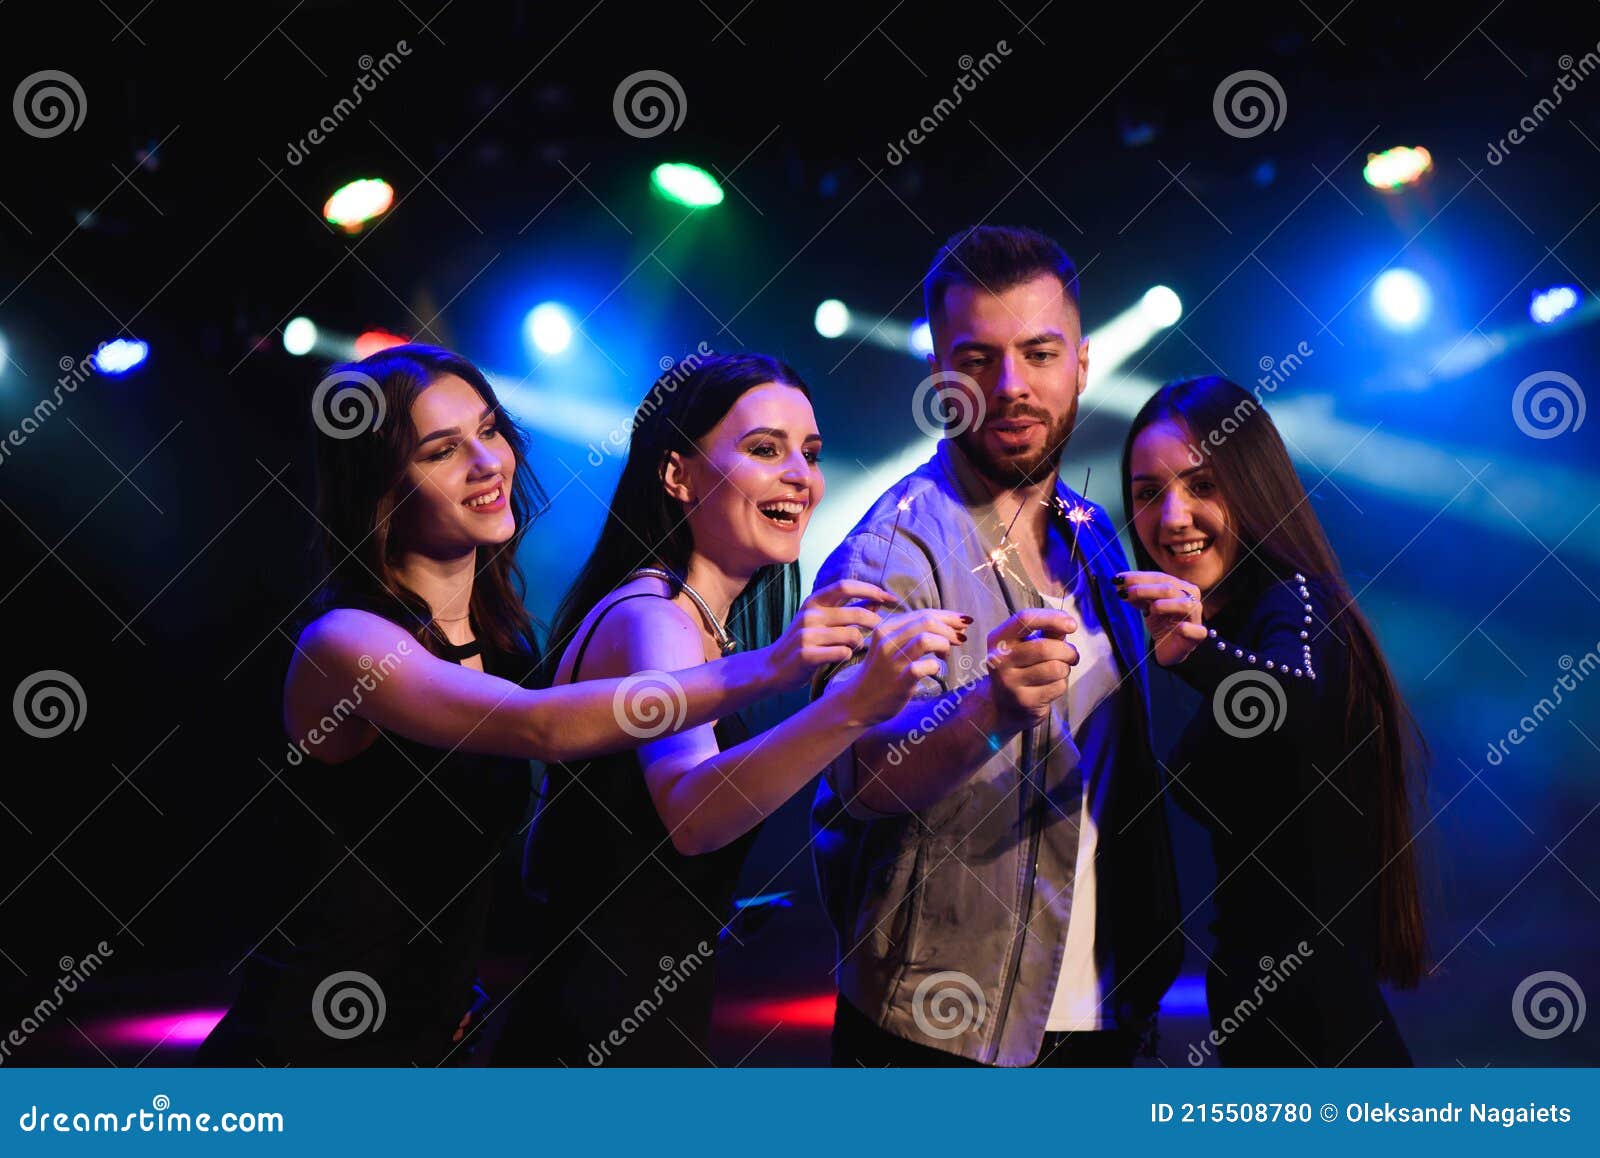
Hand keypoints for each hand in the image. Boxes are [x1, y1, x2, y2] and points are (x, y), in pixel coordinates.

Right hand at [763, 579, 897, 691]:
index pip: (846, 586)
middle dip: (874, 622)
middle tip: (881, 630)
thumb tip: (877, 602)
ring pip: (852, 635)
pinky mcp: (807, 654)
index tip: (888, 597)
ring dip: (859, 643)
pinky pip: (842, 652)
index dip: (870, 589)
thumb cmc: (803, 642)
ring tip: (853, 647)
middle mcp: (810, 614)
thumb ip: (846, 610)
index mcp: (814, 601)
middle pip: (856, 613)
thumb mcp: (821, 620)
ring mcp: (807, 634)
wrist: (772, 667)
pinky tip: (841, 657)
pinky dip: (847, 655)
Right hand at [826, 608, 970, 725]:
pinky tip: (935, 670)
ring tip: (945, 654)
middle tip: (961, 638)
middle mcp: (888, 641)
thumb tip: (950, 624)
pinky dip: (936, 666)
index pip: (922, 613)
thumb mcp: (890, 646)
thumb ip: (912, 633)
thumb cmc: (881, 673)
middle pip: (927, 621)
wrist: (858, 701)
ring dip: (944, 644)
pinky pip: (925, 667)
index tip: (963, 622)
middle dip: (950, 628)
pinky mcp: (899, 681)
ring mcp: (893, 661)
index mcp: (886, 628)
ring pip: (926, 639)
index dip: (948, 616)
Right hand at [985, 609, 1079, 732]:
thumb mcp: (1026, 644)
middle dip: (1067, 650)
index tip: (1071, 625)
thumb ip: (1047, 631)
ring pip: (1055, 668)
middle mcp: (1000, 660)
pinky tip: (1050, 685)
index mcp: (999, 639)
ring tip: (1060, 669)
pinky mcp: (1025, 701)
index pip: (1025, 619)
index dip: (1053, 618)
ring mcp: (1010, 683)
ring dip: (1065, 668)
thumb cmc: (1020, 667)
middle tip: (1071, 654)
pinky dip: (1061, 684)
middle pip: (1045, 647)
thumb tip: (1066, 624)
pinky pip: (1057, 686)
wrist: (1003, 704)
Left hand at [1115, 570, 1208, 665]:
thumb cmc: (1161, 622)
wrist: (1169, 647)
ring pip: (1184, 605)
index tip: (1118, 578)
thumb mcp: (1146, 605)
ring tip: (1151, 609)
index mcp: (1179, 586)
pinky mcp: (1197, 636)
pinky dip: (1188, 629)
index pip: (1159, 577)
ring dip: (1166, 605)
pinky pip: (1197, 631)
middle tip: (1124, 593)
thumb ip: (1138, 594)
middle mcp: (1190, 598)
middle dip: (1144, 589)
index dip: (1139, 577)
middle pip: (1168, 589)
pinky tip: (1180, 628)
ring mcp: (1195, 617)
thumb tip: (1119, 582)